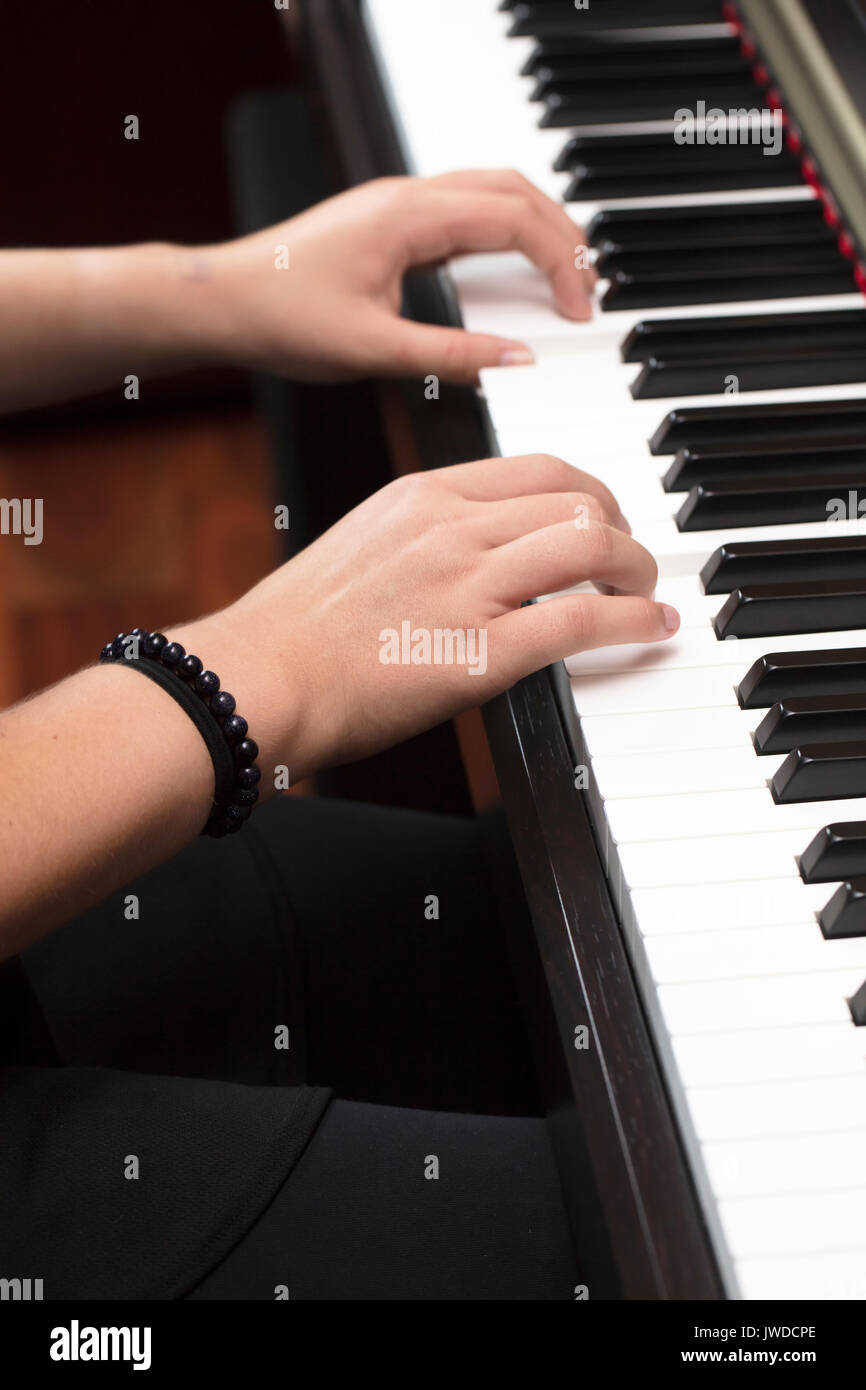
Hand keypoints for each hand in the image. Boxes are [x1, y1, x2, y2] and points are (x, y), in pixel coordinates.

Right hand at [171, 456, 677, 784]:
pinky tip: (652, 629)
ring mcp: (469, 584)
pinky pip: (584, 619)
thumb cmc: (293, 632)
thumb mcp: (361, 551)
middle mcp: (451, 526)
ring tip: (649, 593)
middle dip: (622, 527)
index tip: (602, 516)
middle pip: (575, 498)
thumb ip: (421, 541)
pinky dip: (634, 620)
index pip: (535, 469)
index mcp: (421, 495)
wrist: (256, 679)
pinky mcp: (482, 650)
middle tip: (635, 557)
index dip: (588, 492)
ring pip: (591, 545)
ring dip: (637, 569)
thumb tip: (470, 560)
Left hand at [199, 171, 595, 383]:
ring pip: (492, 192)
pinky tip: (510, 273)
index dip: (561, 261)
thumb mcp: (373, 351)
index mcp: (410, 216)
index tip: (579, 310)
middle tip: (587, 291)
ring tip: (562, 279)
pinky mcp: (390, 222)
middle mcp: (408, 196)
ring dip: (537, 228)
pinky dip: (503, 235)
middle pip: (515, 189)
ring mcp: (399, 204)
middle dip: (563, 235)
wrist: (223, 302)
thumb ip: (452, 355)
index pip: (514, 219)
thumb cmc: (282, 318)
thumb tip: (519, 360)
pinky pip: (465, 212)